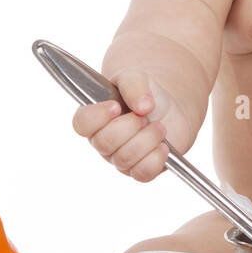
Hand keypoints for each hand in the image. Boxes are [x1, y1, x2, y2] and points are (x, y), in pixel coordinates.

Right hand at [71, 69, 185, 181]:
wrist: (169, 109)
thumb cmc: (145, 95)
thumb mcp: (137, 78)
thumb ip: (134, 85)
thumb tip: (142, 106)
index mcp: (95, 117)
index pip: (81, 123)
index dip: (96, 117)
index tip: (116, 106)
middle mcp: (103, 141)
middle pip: (104, 143)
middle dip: (130, 126)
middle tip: (145, 116)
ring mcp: (120, 158)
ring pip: (125, 158)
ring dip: (147, 139)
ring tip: (159, 126)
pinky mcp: (140, 170)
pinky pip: (142, 173)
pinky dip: (156, 158)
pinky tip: (163, 146)